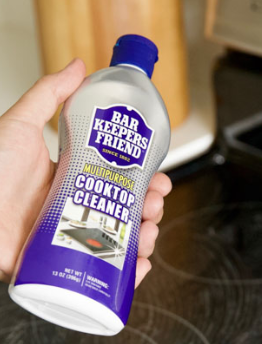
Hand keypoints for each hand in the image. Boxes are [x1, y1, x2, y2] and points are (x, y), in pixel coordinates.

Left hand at [0, 61, 171, 283]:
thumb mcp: (20, 125)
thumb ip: (49, 94)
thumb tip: (78, 66)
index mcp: (66, 180)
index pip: (117, 181)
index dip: (144, 182)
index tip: (158, 179)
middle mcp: (69, 211)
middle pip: (124, 213)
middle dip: (150, 211)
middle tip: (153, 205)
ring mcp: (63, 240)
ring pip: (117, 245)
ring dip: (143, 241)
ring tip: (146, 233)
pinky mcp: (54, 266)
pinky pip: (96, 277)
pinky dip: (123, 277)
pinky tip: (135, 266)